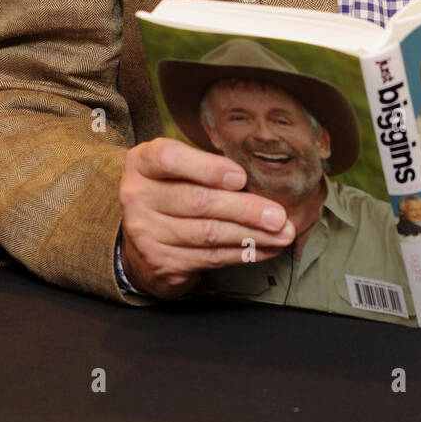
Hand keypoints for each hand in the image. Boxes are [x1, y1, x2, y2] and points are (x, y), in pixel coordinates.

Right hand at [119, 137, 295, 298]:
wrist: (140, 240)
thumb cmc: (171, 190)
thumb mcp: (178, 167)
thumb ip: (207, 165)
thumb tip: (259, 177)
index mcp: (143, 163)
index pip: (170, 159)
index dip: (208, 168)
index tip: (241, 177)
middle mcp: (137, 197)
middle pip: (198, 201)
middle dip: (246, 209)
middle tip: (279, 215)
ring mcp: (146, 233)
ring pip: (209, 233)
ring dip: (252, 234)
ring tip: (283, 233)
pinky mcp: (162, 263)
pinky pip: (211, 257)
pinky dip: (243, 253)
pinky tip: (266, 248)